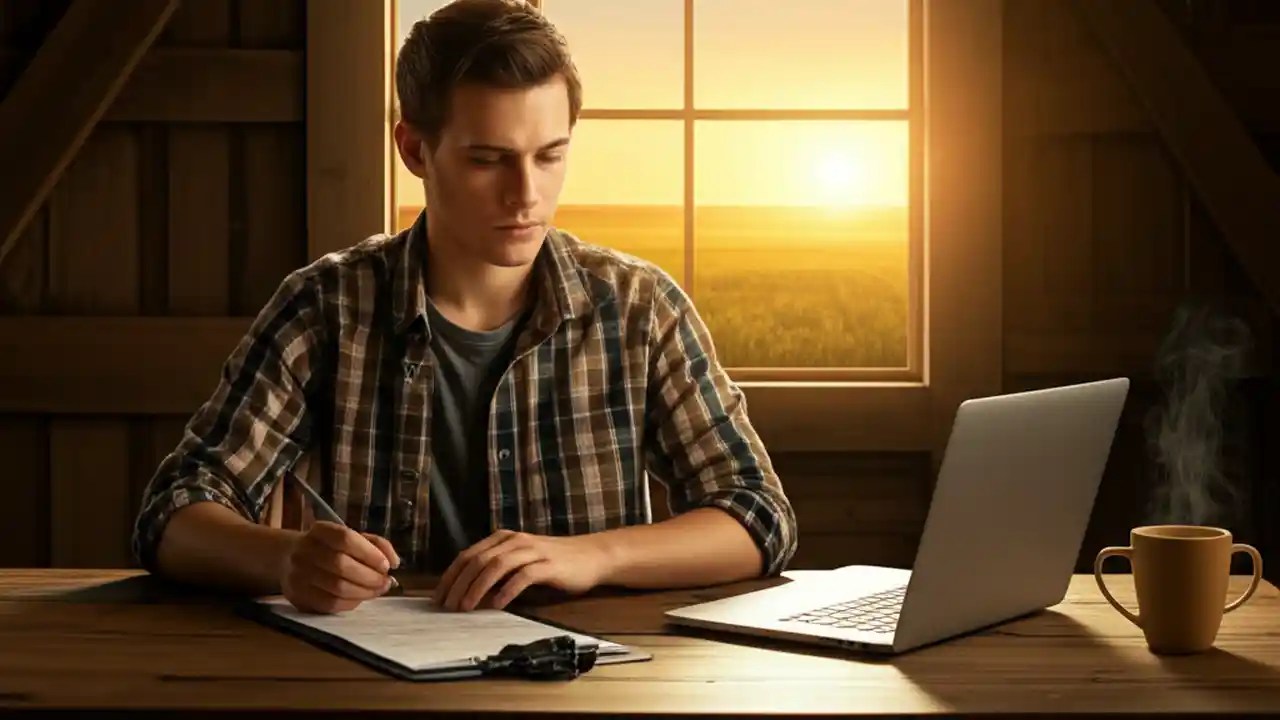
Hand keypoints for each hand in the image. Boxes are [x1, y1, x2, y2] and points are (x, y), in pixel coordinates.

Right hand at [280, 521, 400, 613]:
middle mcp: (305, 550)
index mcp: (320, 531)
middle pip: (341, 565)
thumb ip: (376, 545)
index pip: (345, 538)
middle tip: (386, 582)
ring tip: (377, 590)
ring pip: (337, 588)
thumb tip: (395, 562)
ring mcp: (298, 574)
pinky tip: (361, 598)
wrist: (288, 559)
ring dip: (364, 592)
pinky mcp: (297, 596)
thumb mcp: (351, 537)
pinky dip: (351, 603)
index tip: (387, 565)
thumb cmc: (330, 548)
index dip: (370, 553)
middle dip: (370, 577)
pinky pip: (329, 604)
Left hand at [434, 530, 609, 611]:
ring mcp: (532, 551)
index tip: (438, 597)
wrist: (592, 556)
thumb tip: (469, 592)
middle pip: (478, 560)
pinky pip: (523, 576)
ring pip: (496, 566)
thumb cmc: (554, 562)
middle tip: (446, 606)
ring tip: (466, 607)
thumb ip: (497, 572)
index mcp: (504, 538)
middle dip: (458, 584)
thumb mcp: (520, 562)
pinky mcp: (548, 565)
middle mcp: (514, 541)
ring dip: (477, 587)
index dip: (450, 576)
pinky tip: (497, 605)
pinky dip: (507, 591)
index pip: (468, 555)